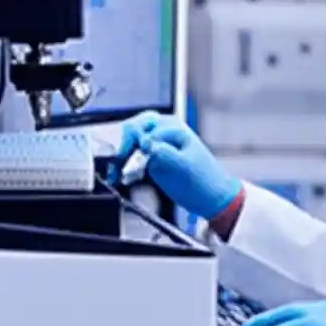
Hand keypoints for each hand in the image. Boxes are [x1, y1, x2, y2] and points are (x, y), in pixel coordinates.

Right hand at [113, 110, 241, 219]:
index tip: (123, 158)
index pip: (141, 127)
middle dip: (120, 146)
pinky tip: (119, 177)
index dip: (129, 142)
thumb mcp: (184, 166)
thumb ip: (164, 153)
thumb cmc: (204, 180)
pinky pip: (131, 157)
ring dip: (119, 157)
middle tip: (114, 164)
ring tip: (114, 174)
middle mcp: (161, 131)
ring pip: (128, 144)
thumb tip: (145, 143)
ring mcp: (156, 145)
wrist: (211, 198)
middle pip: (131, 131)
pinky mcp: (152, 159)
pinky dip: (123, 166)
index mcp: (171, 127)